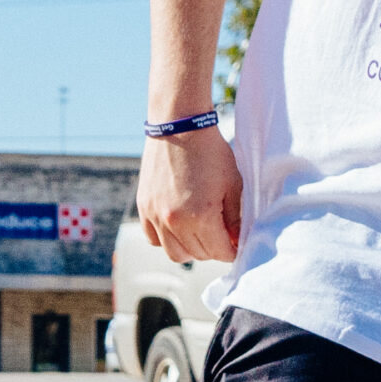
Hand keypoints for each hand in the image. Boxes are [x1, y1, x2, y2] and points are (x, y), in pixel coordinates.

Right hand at [137, 128, 242, 263]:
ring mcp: (156, 216)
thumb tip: (236, 241)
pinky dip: (167, 239)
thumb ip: (235, 218)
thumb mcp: (233, 184)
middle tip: (221, 236)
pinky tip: (178, 226)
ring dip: (191, 249)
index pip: (220, 252)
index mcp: (202, 216)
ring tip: (200, 234)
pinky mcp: (144, 208)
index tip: (236, 245)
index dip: (232, 251)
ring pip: (175, 254)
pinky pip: (154, 239)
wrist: (179, 127)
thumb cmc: (211, 152)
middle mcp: (176, 221)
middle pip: (198, 255)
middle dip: (213, 249)